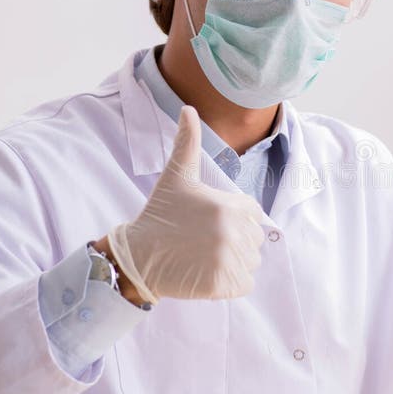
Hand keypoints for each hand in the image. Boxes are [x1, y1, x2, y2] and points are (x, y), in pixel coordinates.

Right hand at [107, 106, 264, 304]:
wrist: (138, 255)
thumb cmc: (159, 214)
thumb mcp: (175, 176)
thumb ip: (187, 142)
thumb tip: (188, 109)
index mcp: (230, 206)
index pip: (254, 215)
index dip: (236, 219)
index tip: (211, 223)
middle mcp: (233, 233)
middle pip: (254, 240)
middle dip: (235, 242)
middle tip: (203, 242)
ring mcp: (228, 260)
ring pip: (250, 263)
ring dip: (233, 263)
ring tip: (204, 257)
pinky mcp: (222, 285)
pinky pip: (244, 284)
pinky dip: (231, 283)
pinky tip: (207, 273)